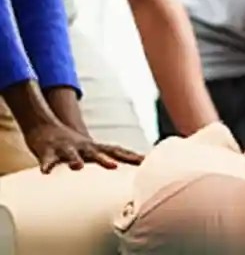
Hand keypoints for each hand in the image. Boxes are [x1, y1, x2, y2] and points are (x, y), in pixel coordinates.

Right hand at [22, 119, 143, 172]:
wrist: (47, 128)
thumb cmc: (75, 146)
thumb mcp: (93, 150)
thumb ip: (110, 158)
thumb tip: (132, 167)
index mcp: (96, 148)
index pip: (117, 152)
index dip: (130, 157)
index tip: (144, 162)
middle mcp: (83, 147)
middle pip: (96, 153)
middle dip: (104, 160)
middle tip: (114, 167)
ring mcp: (66, 148)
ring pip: (71, 154)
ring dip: (74, 160)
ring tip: (77, 167)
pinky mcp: (48, 152)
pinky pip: (48, 160)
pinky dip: (47, 165)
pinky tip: (46, 172)